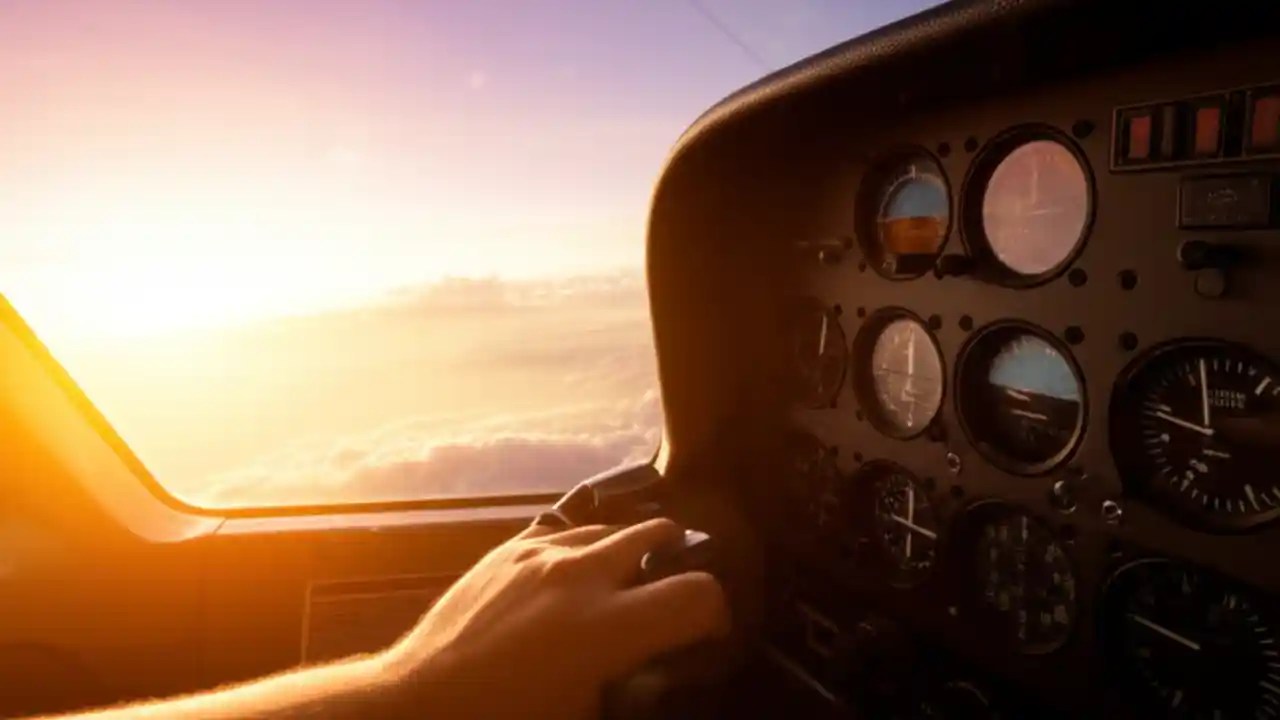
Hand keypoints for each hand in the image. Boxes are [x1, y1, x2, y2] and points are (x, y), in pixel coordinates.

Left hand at [382, 518, 729, 718]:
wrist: (419, 705)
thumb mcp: (586, 717)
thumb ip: (635, 684)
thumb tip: (655, 668)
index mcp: (607, 628)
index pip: (699, 594)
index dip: (716, 615)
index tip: (706, 634)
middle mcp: (580, 577)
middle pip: (659, 535)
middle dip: (678, 560)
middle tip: (672, 593)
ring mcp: (540, 556)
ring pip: (610, 527)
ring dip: (630, 549)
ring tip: (629, 578)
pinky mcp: (507, 550)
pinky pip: (565, 533)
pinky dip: (584, 550)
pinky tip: (576, 576)